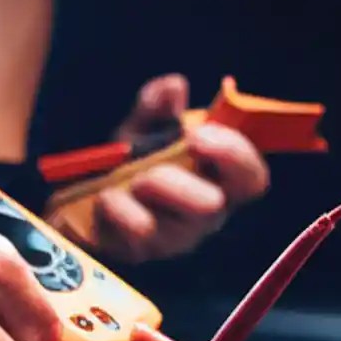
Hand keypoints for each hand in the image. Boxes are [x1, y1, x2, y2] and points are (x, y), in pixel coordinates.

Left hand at [90, 73, 269, 262]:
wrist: (88, 200)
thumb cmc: (132, 162)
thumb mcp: (143, 128)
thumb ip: (158, 106)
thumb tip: (173, 87)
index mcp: (217, 181)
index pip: (252, 178)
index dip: (234, 156)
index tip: (196, 136)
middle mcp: (204, 216)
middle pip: (211, 206)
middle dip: (177, 181)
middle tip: (150, 168)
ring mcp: (174, 239)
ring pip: (172, 226)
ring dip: (142, 194)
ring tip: (124, 181)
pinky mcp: (142, 253)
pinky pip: (135, 233)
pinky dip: (117, 207)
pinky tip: (105, 198)